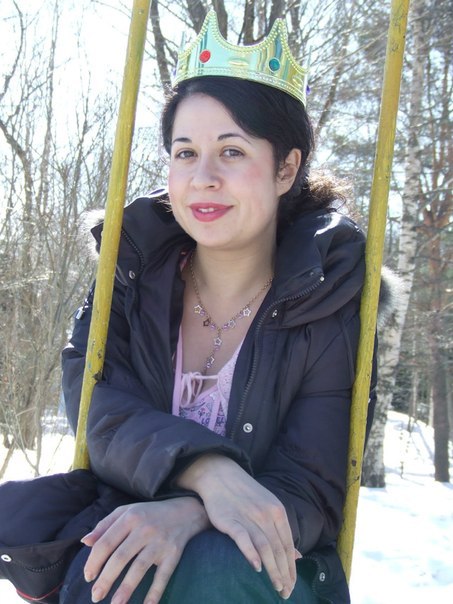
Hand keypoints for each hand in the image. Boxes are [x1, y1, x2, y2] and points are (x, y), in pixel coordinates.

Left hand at [81, 497, 209, 603]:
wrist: (185, 511)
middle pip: (120, 557)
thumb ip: (105, 525)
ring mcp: (160, 542)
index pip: (106, 542)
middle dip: (106, 579)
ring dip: (126, 589)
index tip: (87, 577)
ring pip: (139, 567)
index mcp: (130, 517)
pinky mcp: (173, 553)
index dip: (94, 562)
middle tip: (95, 596)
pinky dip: (155, 592)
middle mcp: (144, 529)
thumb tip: (85, 542)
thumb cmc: (149, 514)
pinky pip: (163, 575)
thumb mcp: (127, 511)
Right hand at [176, 455, 297, 599]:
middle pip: (279, 549)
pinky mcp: (231, 520)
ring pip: (265, 547)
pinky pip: (243, 539)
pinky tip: (256, 568)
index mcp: (277, 512)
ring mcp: (249, 517)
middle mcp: (266, 515)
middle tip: (285, 593)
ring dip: (273, 570)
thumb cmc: (245, 495)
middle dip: (284, 574)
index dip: (291, 568)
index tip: (292, 586)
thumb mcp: (269, 507)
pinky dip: (251, 554)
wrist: (220, 475)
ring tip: (276, 587)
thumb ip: (281, 532)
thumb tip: (297, 557)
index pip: (287, 545)